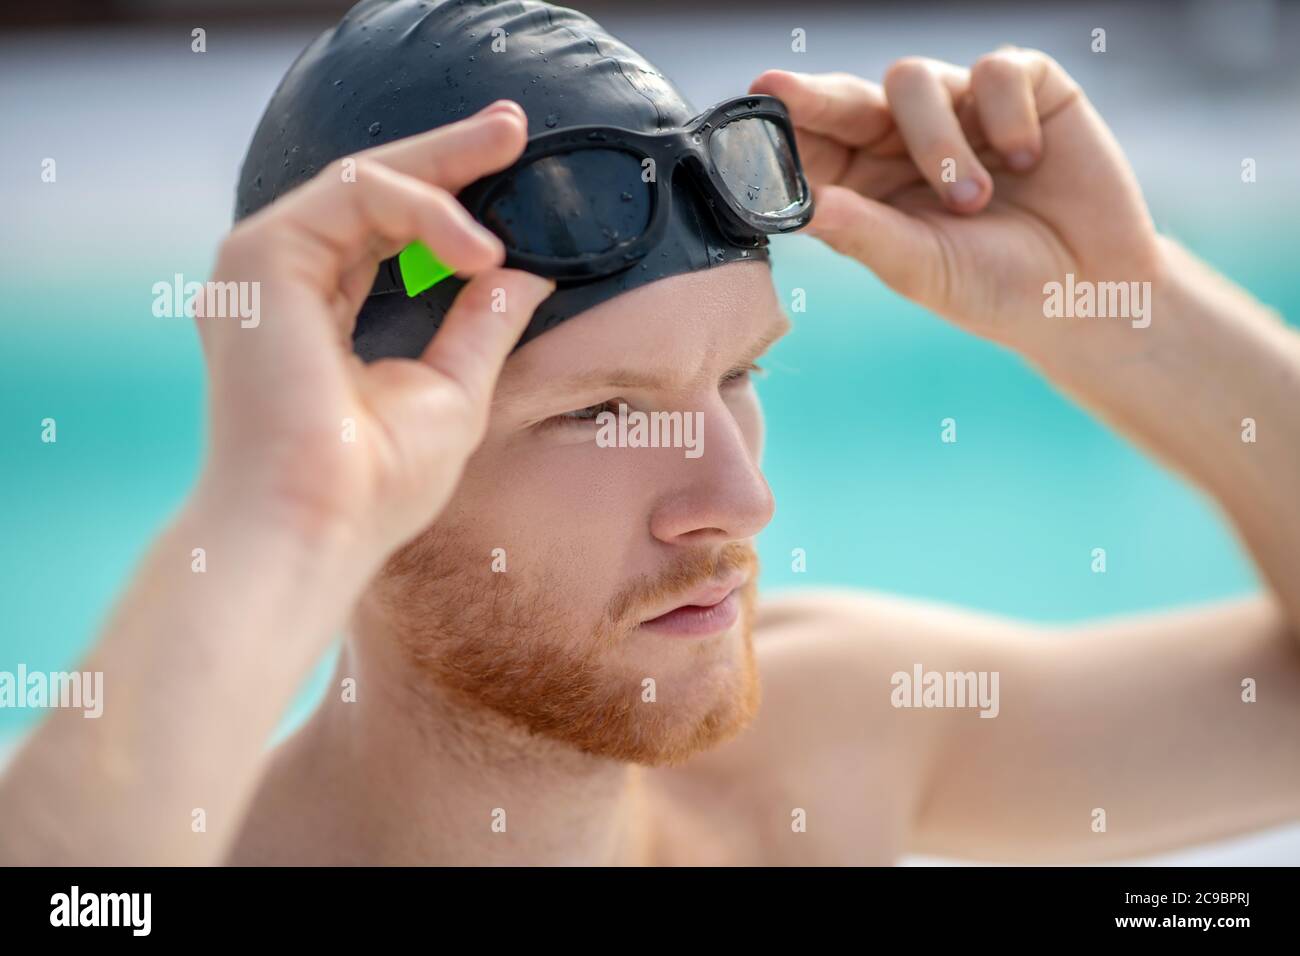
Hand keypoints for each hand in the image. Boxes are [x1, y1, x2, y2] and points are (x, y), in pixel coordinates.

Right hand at [195, 101, 553, 555]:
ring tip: (512, 162)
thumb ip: (480, 324)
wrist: (315, 528)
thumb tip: (525, 273)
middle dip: (448, 156)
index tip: (509, 170)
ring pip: (361, 180)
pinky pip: (353, 194)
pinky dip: (422, 209)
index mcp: (317, 314)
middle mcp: (284, 285)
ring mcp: (264, 268)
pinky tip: (476, 247)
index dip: (445, 199)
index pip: (382, 234)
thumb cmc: (376, 483)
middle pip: (370, 193)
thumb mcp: (451, 390)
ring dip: (444, 169)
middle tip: (513, 125)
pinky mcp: (260, 257)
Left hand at [753, 49, 1164, 354]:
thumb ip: (862, 232)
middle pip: (848, 98)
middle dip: (817, 97)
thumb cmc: (993, 288)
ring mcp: (961, 108)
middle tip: (781, 92)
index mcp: (867, 184)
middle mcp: (904, 139)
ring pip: (915, 80)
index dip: (782, 132)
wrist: (1089, 291)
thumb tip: (798, 206)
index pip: (814, 146)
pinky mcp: (1025, 88)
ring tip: (973, 202)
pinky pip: (996, 68)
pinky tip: (1027, 160)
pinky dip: (1004, 114)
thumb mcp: (920, 268)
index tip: (749, 122)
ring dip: (938, 141)